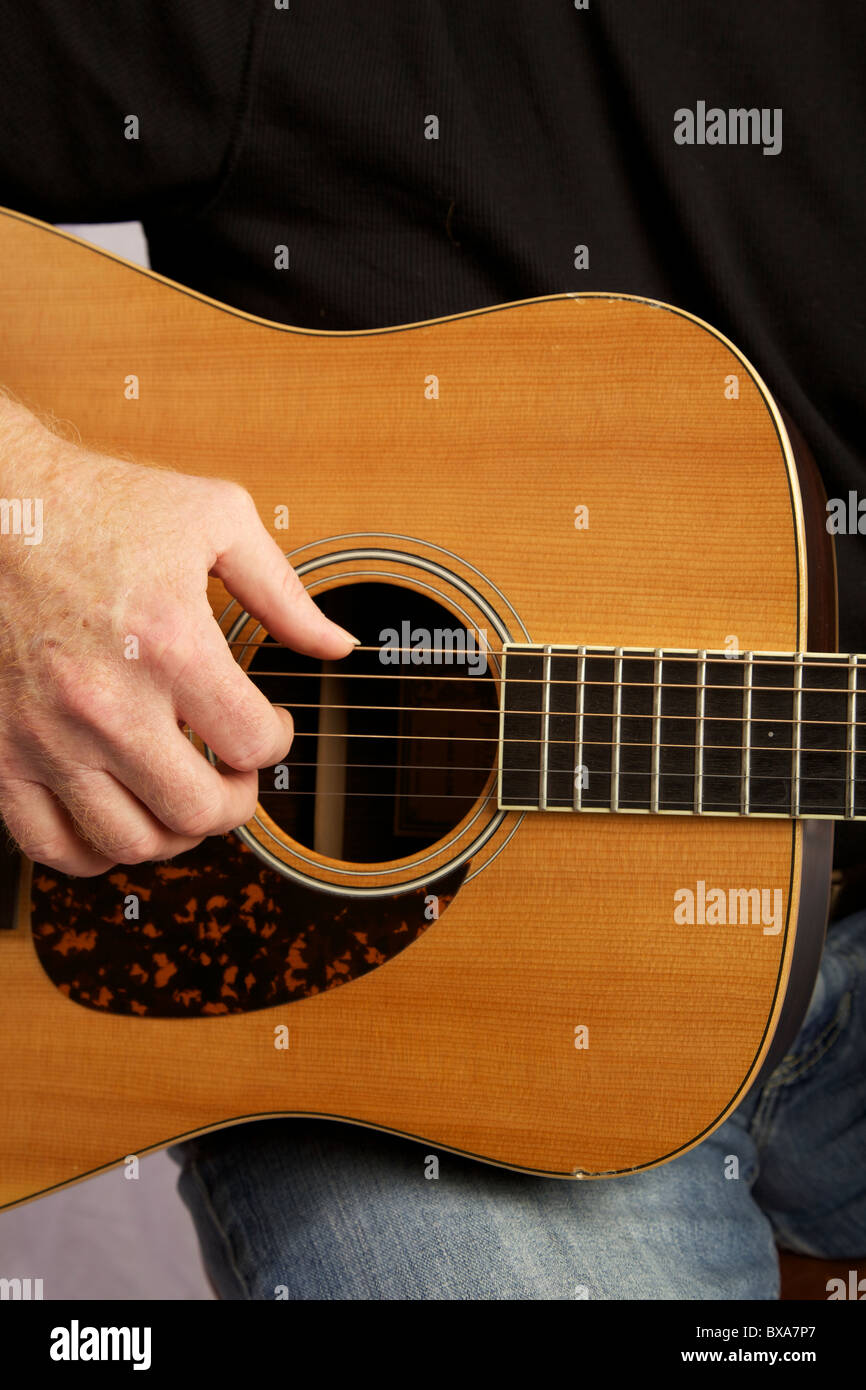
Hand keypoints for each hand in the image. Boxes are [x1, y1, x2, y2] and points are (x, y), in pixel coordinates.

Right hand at [0, 396, 354, 874]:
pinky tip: (119, 818)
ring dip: (174, 831)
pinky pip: (52, 846)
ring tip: (181, 795)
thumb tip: (336, 646)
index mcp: (171, 643)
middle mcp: (108, 703)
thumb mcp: (210, 518)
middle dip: (236, 800)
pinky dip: (96, 852)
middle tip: (234, 774)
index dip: (277, 741)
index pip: (253, 744)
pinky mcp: (2, 753)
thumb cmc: (94, 505)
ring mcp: (49, 736)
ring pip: (134, 842)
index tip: (268, 725)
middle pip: (200, 810)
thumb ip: (282, 590)